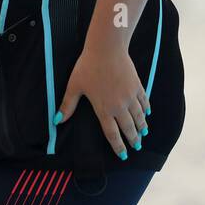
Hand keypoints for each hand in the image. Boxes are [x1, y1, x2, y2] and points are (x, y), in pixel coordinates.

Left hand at [54, 39, 149, 159]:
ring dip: (141, 127)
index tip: (123, 155)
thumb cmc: (88, 66)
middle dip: (133, 139)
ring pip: (139, 117)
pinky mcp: (137, 86)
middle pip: (128, 128)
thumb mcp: (75, 86)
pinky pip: (144, 101)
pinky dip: (146, 109)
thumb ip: (68, 105)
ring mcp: (130, 96)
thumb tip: (57, 120)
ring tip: (143, 134)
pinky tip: (147, 114)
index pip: (112, 133)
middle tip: (137, 147)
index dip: (118, 146)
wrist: (106, 49)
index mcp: (104, 109)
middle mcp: (119, 106)